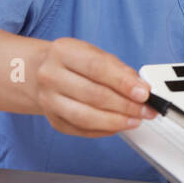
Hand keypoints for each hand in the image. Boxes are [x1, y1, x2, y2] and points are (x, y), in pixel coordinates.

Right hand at [29, 37, 157, 136]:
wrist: (38, 73)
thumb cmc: (73, 63)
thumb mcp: (93, 54)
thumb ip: (117, 69)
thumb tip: (140, 88)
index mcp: (62, 52)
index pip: (97, 68)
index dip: (123, 82)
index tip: (144, 93)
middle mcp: (50, 76)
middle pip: (93, 95)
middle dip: (125, 105)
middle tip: (146, 110)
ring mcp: (48, 100)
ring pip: (86, 117)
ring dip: (116, 121)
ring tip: (135, 120)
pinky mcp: (53, 120)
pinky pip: (81, 130)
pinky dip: (104, 130)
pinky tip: (118, 126)